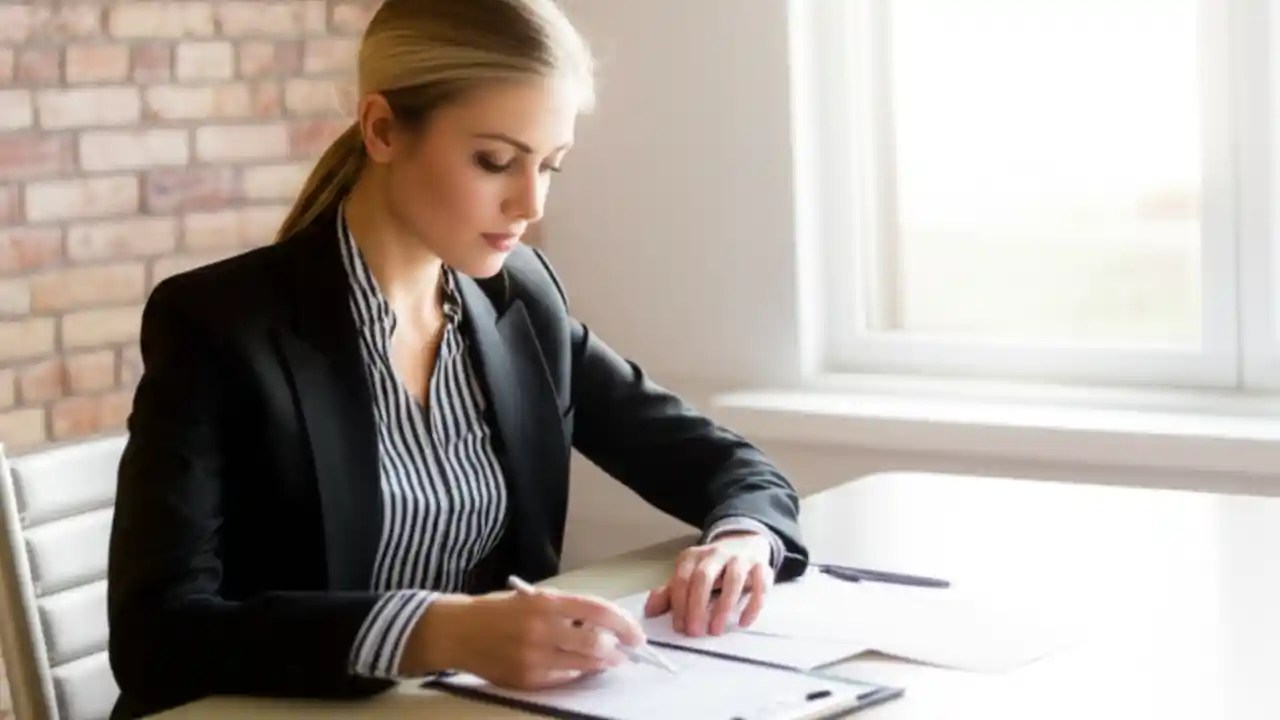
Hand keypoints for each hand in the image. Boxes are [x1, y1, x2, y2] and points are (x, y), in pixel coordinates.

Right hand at [410, 588, 645, 689]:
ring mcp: (533, 658)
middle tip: (627, 651)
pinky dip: (577, 673)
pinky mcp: (526, 679)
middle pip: (596, 644)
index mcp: (545, 603)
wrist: (457, 631)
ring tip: (609, 660)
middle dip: (618, 650)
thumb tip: (604, 625)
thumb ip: (566, 611)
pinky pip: (563, 678)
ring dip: (602, 664)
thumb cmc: (498, 611)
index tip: (635, 632)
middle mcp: (540, 630)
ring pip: (583, 665)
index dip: (623, 623)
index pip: (597, 612)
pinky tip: (579, 667)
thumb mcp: (533, 600)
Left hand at [643, 531, 774, 636]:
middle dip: (698, 606)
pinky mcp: (761, 567)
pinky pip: (760, 585)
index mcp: (693, 556)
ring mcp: (740, 558)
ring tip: (715, 630)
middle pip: (704, 577)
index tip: (679, 628)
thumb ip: (670, 593)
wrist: (745, 543)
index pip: (682, 579)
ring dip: (724, 606)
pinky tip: (743, 623)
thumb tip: (649, 611)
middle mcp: (716, 554)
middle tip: (695, 632)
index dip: (679, 604)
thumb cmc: (713, 568)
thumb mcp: (689, 576)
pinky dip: (752, 605)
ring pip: (733, 579)